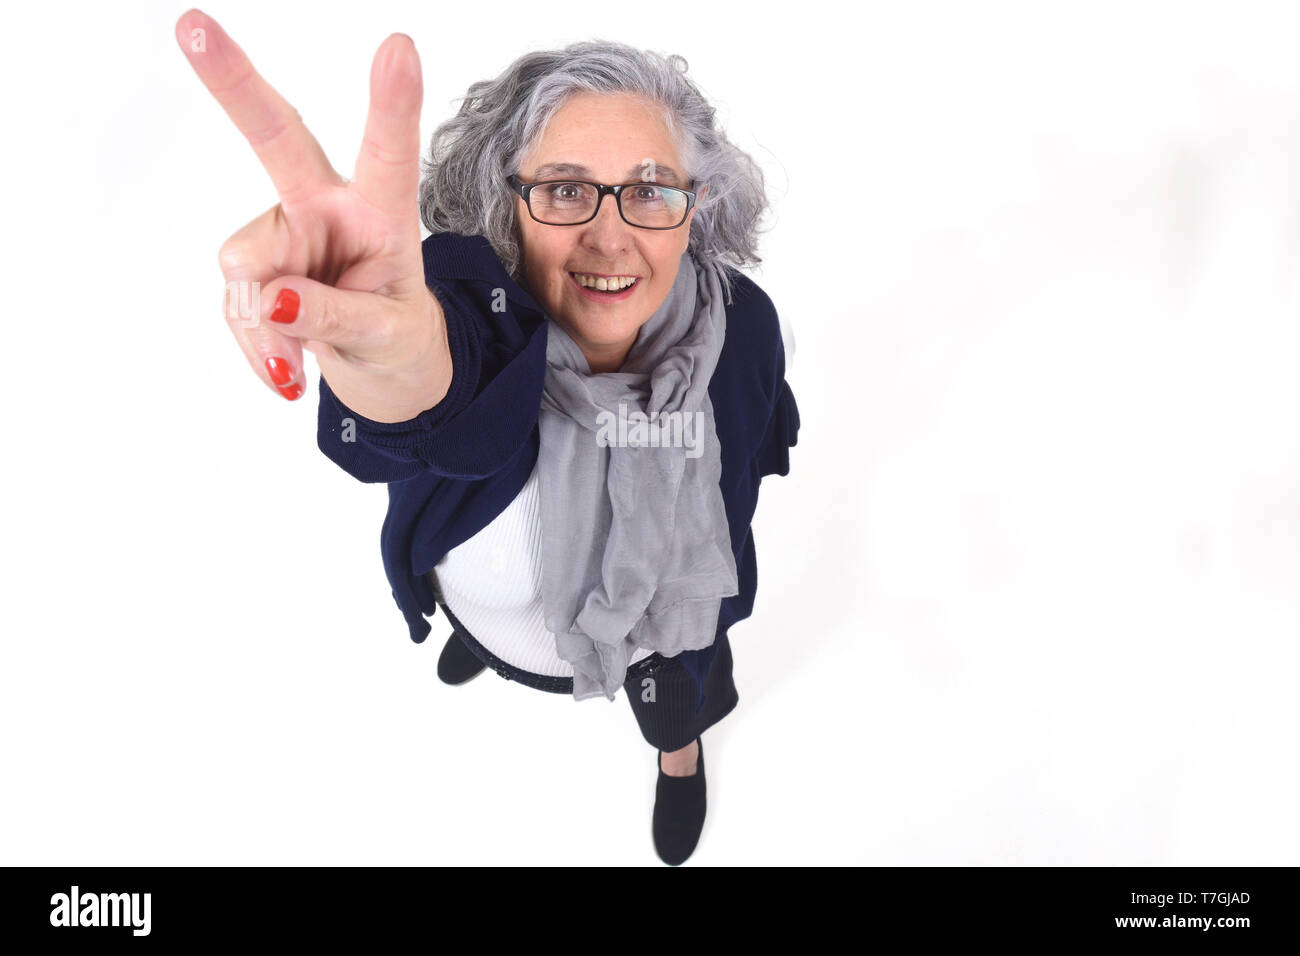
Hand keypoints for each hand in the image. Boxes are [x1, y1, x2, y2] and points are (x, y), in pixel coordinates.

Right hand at [174, 8, 451, 421]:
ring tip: (304, 359)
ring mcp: (283, 232)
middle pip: (279, 138)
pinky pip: (239, 306)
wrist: (381, 365)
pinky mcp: (252, 266)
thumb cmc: (397, 333)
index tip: (399, 47)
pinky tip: (284, 366)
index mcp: (382, 213)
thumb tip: (273, 298)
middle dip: (236, 84)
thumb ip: (337, 316)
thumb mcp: (390, 335)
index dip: (391, 104)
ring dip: (271, 326)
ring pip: (248, 265)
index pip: (388, 155)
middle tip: (192, 26)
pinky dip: (259, 347)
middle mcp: (326, 206)